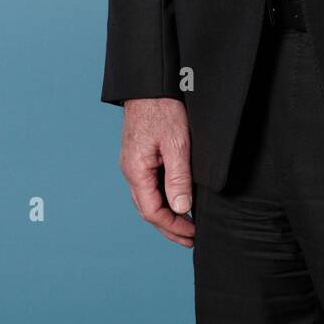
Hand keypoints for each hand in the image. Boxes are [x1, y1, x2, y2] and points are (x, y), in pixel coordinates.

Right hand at [119, 98, 195, 247]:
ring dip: (166, 216)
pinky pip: (149, 186)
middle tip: (191, 239)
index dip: (173, 226)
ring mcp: (134, 164)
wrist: (150, 84)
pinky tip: (177, 202)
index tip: (193, 234)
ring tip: (186, 226)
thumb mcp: (176, 143)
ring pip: (148, 200)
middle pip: (147, 210)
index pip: (152, 211)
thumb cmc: (162, 109)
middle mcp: (131, 171)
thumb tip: (181, 209)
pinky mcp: (140, 157)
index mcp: (136, 171)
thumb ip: (178, 178)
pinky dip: (163, 200)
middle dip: (169, 227)